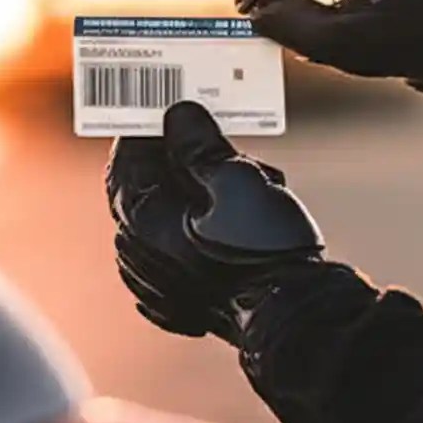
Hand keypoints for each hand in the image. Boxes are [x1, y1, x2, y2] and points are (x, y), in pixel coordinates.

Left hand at [106, 101, 326, 344]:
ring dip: (210, 192)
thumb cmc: (264, 251)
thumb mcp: (236, 181)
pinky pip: (188, 240)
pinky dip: (213, 225)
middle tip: (233, 150)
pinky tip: (250, 221)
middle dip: (192, 159)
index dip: (154, 124)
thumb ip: (200, 145)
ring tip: (259, 190)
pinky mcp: (180, 293)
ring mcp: (157, 275)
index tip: (178, 102)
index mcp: (140, 217)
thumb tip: (177, 114)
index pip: (129, 154)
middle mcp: (138, 248)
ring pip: (174, 210)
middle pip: (153, 181)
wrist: (293, 320)